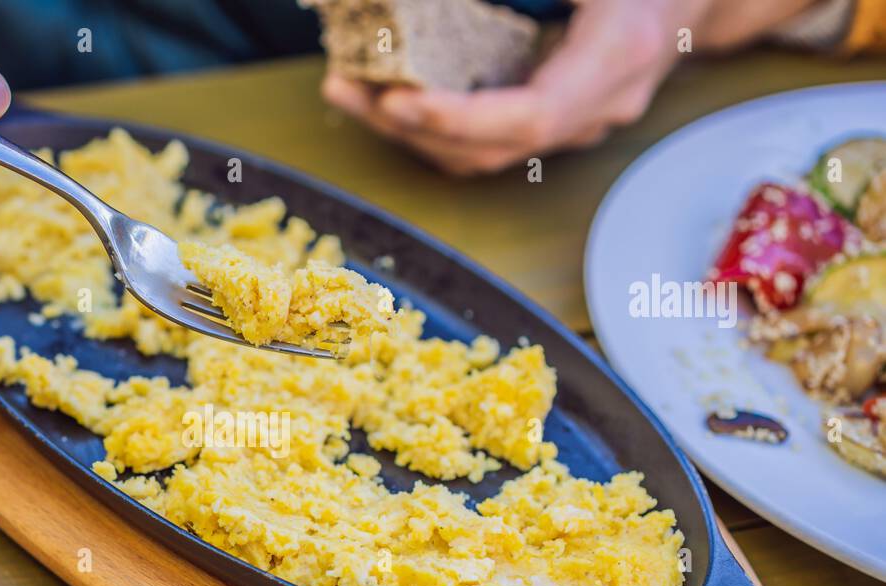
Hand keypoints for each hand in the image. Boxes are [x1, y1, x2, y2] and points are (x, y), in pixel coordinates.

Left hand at [320, 0, 817, 174]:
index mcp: (616, 58)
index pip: (529, 116)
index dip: (460, 118)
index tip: (399, 100)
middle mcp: (598, 104)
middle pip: (492, 146)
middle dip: (410, 127)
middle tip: (347, 88)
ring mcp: (579, 121)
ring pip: (484, 151)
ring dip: (411, 131)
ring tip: (350, 90)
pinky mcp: (558, 118)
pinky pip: (489, 138)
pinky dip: (435, 122)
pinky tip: (389, 92)